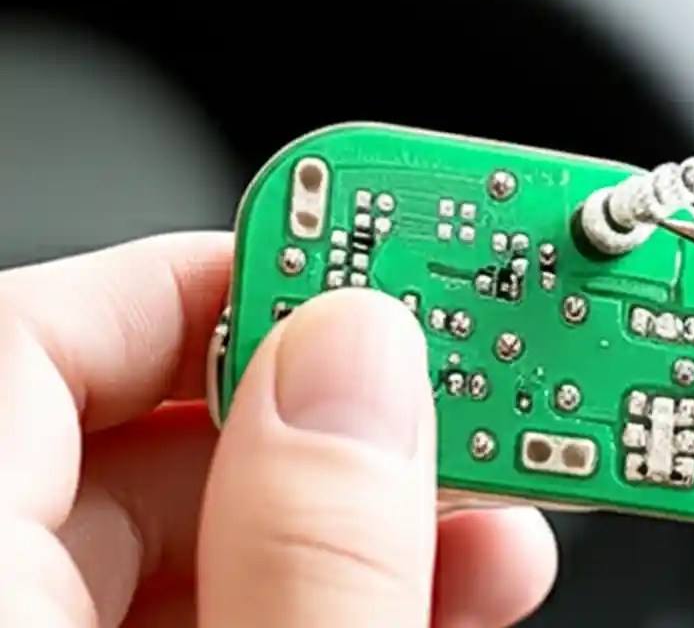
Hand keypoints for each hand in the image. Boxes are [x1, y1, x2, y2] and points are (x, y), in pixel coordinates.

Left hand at [0, 234, 556, 626]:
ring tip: (494, 513)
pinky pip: (207, 609)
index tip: (368, 254)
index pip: (41, 338)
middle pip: (144, 435)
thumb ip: (311, 562)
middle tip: (469, 395)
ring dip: (362, 510)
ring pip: (193, 534)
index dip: (222, 276)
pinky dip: (323, 590)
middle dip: (340, 414)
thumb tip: (366, 373)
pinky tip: (440, 590)